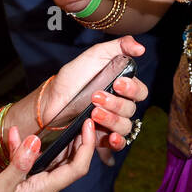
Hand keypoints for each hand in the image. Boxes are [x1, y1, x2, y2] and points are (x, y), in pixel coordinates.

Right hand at [0, 119, 99, 191]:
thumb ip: (18, 165)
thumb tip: (35, 140)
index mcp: (44, 191)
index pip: (77, 167)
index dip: (87, 145)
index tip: (87, 123)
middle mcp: (43, 191)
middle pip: (70, 164)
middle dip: (78, 141)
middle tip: (81, 118)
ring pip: (51, 164)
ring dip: (56, 143)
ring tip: (60, 122)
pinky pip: (31, 167)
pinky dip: (26, 151)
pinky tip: (15, 137)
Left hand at [36, 36, 146, 164]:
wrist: (50, 101)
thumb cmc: (72, 78)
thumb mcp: (94, 56)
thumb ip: (119, 47)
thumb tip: (141, 48)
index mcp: (121, 87)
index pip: (140, 91)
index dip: (132, 89)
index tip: (117, 83)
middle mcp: (119, 105)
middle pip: (131, 109)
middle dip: (115, 103)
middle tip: (96, 97)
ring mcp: (111, 122)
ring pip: (125, 126)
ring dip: (112, 119)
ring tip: (93, 113)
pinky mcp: (101, 137)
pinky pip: (118, 144)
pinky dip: (118, 142)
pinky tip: (111, 137)